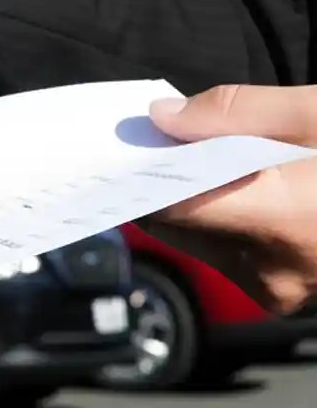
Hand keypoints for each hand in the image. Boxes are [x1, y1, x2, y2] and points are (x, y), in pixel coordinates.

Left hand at [146, 85, 316, 313]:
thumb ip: (235, 112)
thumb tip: (164, 117)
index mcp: (280, 220)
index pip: (170, 205)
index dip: (139, 173)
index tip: (120, 144)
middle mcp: (272, 270)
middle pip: (177, 225)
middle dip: (166, 180)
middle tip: (164, 137)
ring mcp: (282, 290)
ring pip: (200, 242)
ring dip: (195, 201)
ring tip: (211, 155)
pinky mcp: (289, 294)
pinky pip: (231, 254)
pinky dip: (224, 219)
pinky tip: (239, 183)